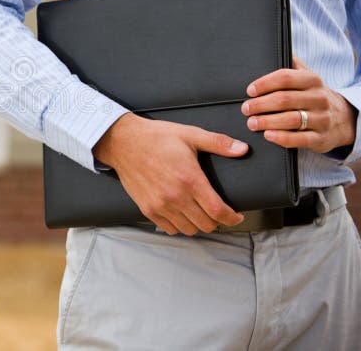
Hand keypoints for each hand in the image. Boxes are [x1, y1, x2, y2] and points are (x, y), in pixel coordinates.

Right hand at [93, 113, 246, 235]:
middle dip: (217, 221)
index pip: (219, 211)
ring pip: (189, 230)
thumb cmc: (156, 137)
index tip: (237, 216)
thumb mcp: (190, 134)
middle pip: (206, 225)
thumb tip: (242, 149)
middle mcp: (175, 197)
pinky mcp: (147, 209)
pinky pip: (169, 228)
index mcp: (190, 179)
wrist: (123, 142)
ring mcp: (160, 205)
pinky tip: (181, 214)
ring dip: (198, 224)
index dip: (233, 218)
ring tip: (200, 213)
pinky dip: (179, 225)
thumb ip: (218, 143)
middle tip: (218, 212)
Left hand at [243, 55, 356, 152]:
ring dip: (267, 121)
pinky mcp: (321, 138)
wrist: (342, 120)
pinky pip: (300, 139)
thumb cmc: (314, 96)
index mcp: (312, 80)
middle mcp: (319, 98)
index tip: (249, 90)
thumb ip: (291, 65)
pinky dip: (282, 138)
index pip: (285, 78)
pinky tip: (268, 135)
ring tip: (251, 123)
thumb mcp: (307, 77)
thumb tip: (271, 48)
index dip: (264, 84)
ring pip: (292, 119)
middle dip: (261, 104)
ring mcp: (321, 119)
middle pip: (285, 100)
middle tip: (245, 109)